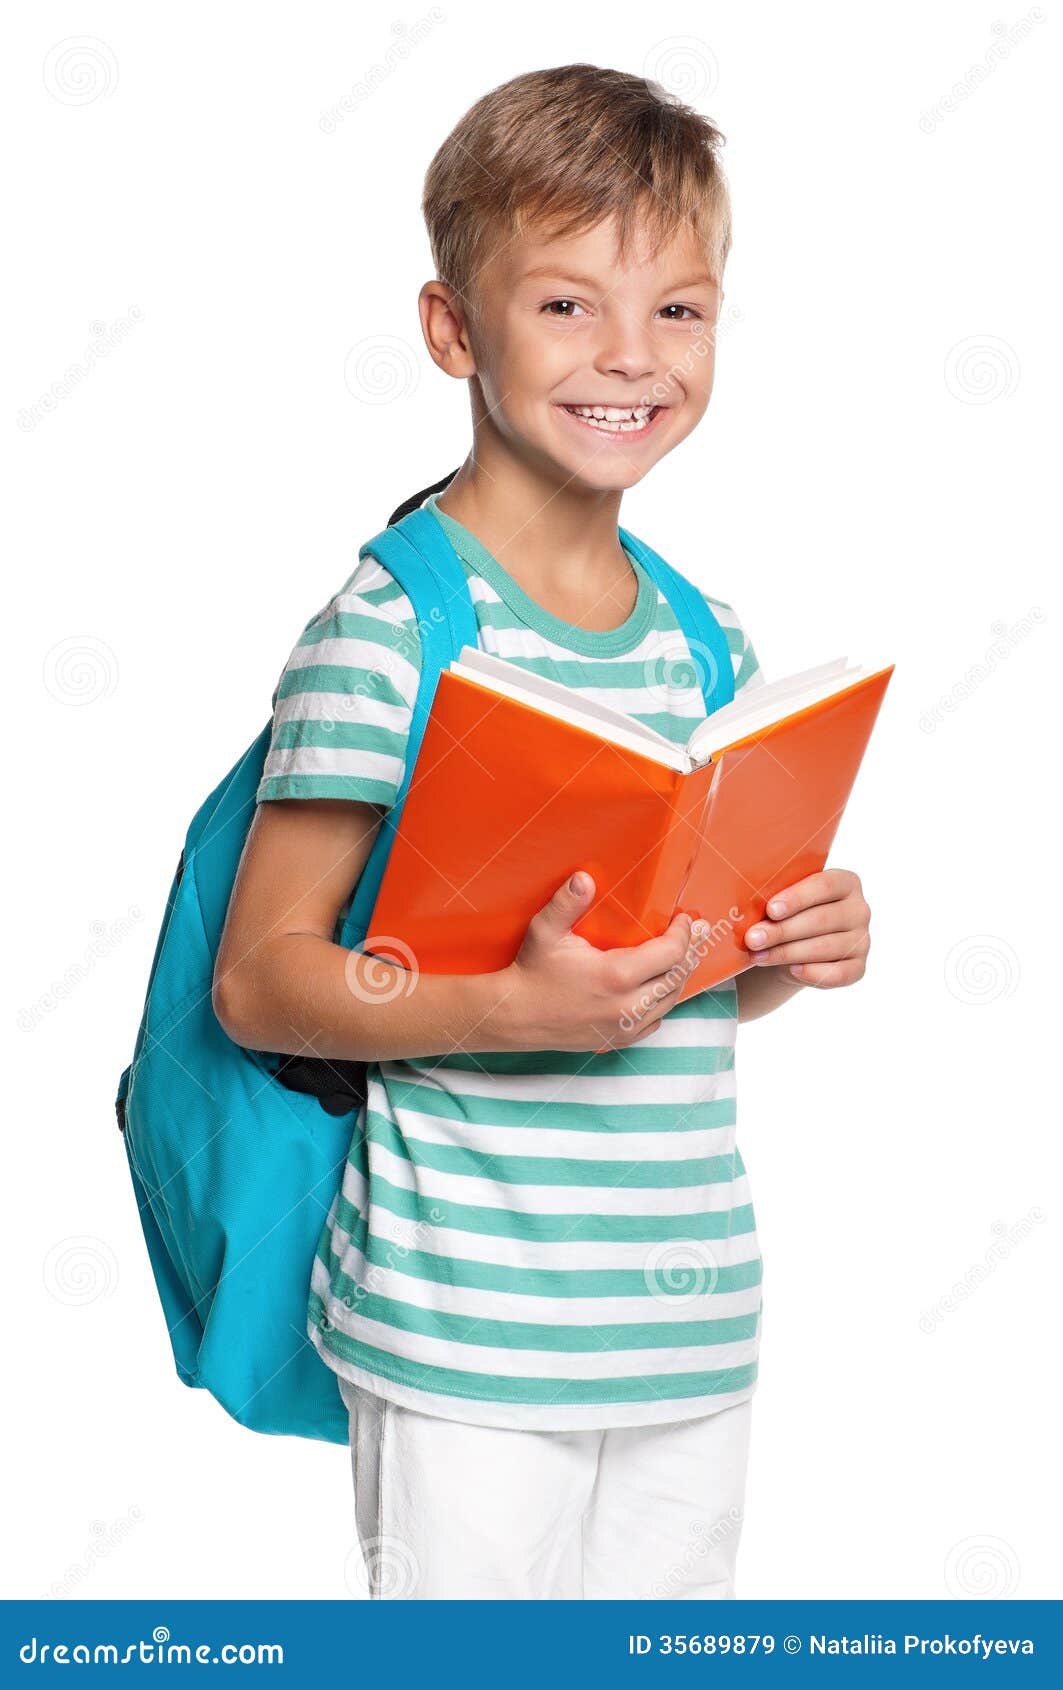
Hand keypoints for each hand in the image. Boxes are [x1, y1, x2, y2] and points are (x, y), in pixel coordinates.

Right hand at [497, 871, 705, 1051]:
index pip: (671, 953)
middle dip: (690, 951)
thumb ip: (567, 903)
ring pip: (670, 1000)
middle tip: (698, 933)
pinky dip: (662, 1002)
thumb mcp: (545, 931)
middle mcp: (627, 1006)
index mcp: (617, 976)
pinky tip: (661, 987)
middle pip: (678, 977)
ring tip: (685, 955)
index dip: (684, 934)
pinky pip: (655, 1020)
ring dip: (679, 976)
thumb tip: (584, 877)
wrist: (515, 1016)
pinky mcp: (620, 1040)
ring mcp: (625, 1027)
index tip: (684, 919)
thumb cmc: (531, 971)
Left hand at [742, 868, 870, 988]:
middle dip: (783, 930)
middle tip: (753, 938)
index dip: (797, 898)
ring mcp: (862, 940)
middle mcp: (859, 910)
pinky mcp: (858, 967)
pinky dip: (814, 973)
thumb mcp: (782, 898)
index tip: (771, 910)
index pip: (825, 886)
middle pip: (821, 919)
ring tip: (758, 956)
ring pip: (826, 947)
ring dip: (788, 953)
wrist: (794, 945)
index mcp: (845, 882)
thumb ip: (775, 896)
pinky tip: (792, 970)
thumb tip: (746, 902)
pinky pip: (839, 973)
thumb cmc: (787, 913)